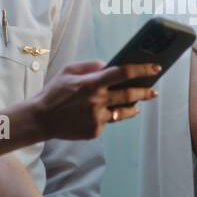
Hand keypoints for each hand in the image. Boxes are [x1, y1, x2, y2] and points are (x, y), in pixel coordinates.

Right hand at [31, 61, 160, 139]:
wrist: (41, 119)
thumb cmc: (55, 92)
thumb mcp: (69, 71)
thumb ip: (90, 66)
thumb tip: (108, 65)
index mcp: (92, 83)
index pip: (123, 73)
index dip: (142, 70)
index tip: (155, 68)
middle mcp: (97, 100)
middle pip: (130, 94)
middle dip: (145, 92)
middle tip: (153, 91)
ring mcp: (97, 117)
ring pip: (123, 112)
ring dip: (134, 107)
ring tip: (138, 104)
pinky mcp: (95, 130)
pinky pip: (109, 122)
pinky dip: (111, 116)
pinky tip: (110, 112)